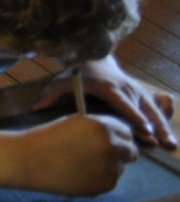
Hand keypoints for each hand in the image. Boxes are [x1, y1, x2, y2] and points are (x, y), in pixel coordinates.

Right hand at [16, 113, 136, 195]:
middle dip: (119, 152)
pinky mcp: (106, 185)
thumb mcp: (75, 123)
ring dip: (108, 166)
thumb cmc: (47, 138)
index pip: (127, 131)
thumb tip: (116, 138)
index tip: (109, 140)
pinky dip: (99, 178)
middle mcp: (112, 146)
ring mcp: (111, 167)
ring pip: (120, 167)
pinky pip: (109, 180)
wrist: (30, 159)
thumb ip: (99, 129)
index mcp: (103, 126)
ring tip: (83, 164)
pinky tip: (80, 173)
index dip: (117, 136)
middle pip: (131, 151)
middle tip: (100, 154)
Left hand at [40, 62, 176, 148]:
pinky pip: (154, 109)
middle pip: (142, 109)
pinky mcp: (141, 93)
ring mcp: (136, 90)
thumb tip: (35, 108)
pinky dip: (162, 121)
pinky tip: (168, 137)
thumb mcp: (61, 81)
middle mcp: (126, 88)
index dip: (133, 115)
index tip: (143, 129)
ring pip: (152, 110)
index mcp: (108, 87)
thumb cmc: (77, 73)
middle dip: (154, 126)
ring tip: (171, 144)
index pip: (123, 103)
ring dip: (162, 127)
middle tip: (162, 142)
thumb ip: (50, 94)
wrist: (94, 56)